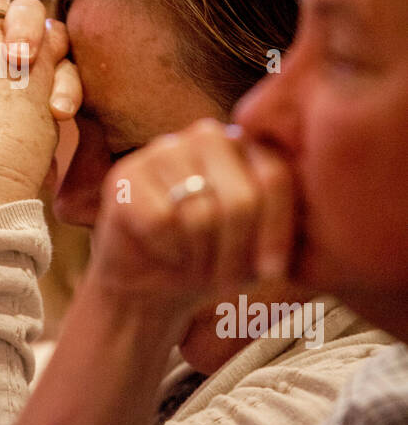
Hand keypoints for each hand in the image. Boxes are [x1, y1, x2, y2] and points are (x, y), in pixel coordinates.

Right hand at [89, 119, 295, 306]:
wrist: (148, 287)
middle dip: (234, 252)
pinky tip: (161, 251)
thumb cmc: (209, 261)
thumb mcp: (257, 249)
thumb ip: (277, 228)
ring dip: (199, 258)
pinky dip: (167, 251)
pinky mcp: (125, 176)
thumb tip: (298, 237)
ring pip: (200, 215)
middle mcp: (206, 137)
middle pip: (240, 200)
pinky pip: (162, 221)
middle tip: (221, 277)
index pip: (275, 178)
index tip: (270, 272)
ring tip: (192, 262)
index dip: (275, 234)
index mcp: (246, 146)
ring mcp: (163, 150)